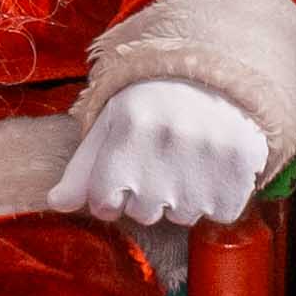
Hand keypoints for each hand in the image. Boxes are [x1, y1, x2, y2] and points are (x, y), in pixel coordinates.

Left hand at [48, 76, 271, 228]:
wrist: (220, 79)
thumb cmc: (155, 105)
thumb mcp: (112, 123)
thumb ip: (82, 167)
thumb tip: (55, 204)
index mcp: (129, 127)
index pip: (103, 203)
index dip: (114, 191)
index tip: (129, 166)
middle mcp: (167, 142)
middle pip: (144, 213)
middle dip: (150, 194)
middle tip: (164, 157)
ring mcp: (206, 158)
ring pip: (182, 216)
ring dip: (185, 197)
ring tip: (192, 159)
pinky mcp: (239, 170)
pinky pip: (219, 214)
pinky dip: (219, 198)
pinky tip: (215, 167)